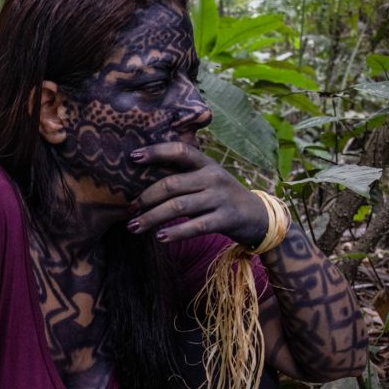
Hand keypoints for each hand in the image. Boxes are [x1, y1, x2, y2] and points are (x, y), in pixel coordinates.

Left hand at [126, 142, 268, 246]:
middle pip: (172, 184)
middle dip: (146, 198)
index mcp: (206, 164)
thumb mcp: (206, 179)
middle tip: (129, 209)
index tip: (132, 157)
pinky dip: (176, 232)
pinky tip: (160, 237)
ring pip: (179, 207)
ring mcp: (220, 198)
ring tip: (134, 227)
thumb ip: (182, 176)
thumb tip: (141, 179)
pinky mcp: (226, 219)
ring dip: (152, 218)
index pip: (180, 151)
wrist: (259, 217)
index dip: (156, 151)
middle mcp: (214, 177)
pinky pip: (196, 227)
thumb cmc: (221, 197)